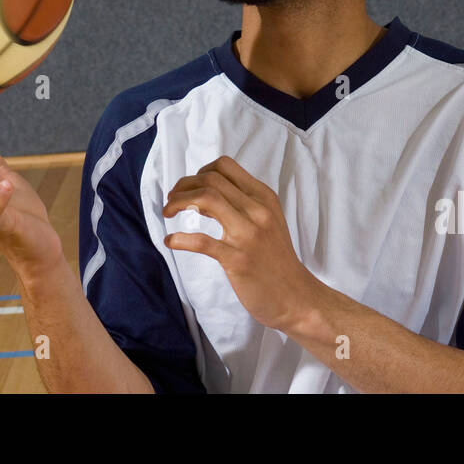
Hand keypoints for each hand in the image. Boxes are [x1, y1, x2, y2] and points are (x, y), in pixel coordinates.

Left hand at [162, 155, 321, 331]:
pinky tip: (171, 241)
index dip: (199, 172)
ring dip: (179, 202)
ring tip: (168, 212)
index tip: (189, 187)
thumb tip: (203, 195)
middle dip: (183, 186)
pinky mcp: (238, 260)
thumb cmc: (276, 259)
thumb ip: (241, 205)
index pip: (225, 166)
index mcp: (263, 197)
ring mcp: (248, 235)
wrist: (296, 297)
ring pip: (207, 199)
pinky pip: (203, 242)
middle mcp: (257, 211)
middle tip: (172, 200)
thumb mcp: (267, 222)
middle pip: (211, 180)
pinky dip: (180, 239)